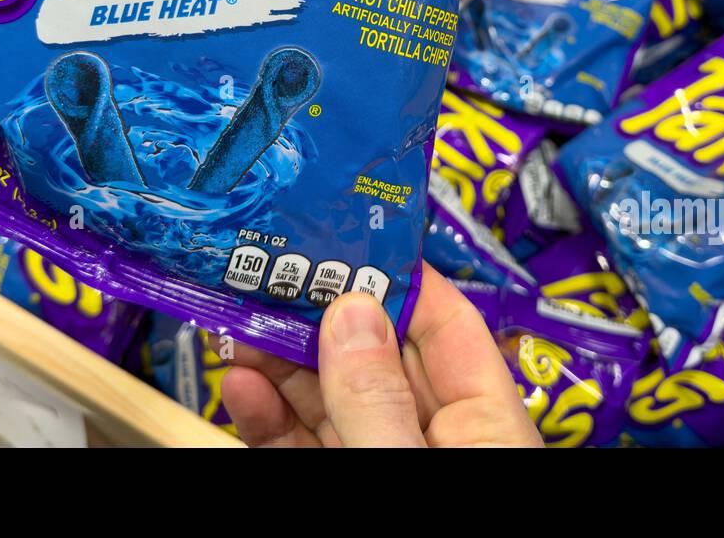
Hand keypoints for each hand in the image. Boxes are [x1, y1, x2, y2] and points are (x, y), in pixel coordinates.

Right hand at [221, 264, 541, 446]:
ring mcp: (385, 460)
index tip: (340, 236)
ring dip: (281, 364)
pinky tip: (239, 388)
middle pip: (376, 357)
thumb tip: (351, 307)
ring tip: (238, 326)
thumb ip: (377, 398)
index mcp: (486, 426)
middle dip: (317, 317)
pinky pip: (303, 445)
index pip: (447, 326)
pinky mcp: (339, 487)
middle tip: (264, 276)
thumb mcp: (406, 466)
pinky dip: (268, 418)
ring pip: (331, 401)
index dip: (395, 277)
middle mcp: (434, 439)